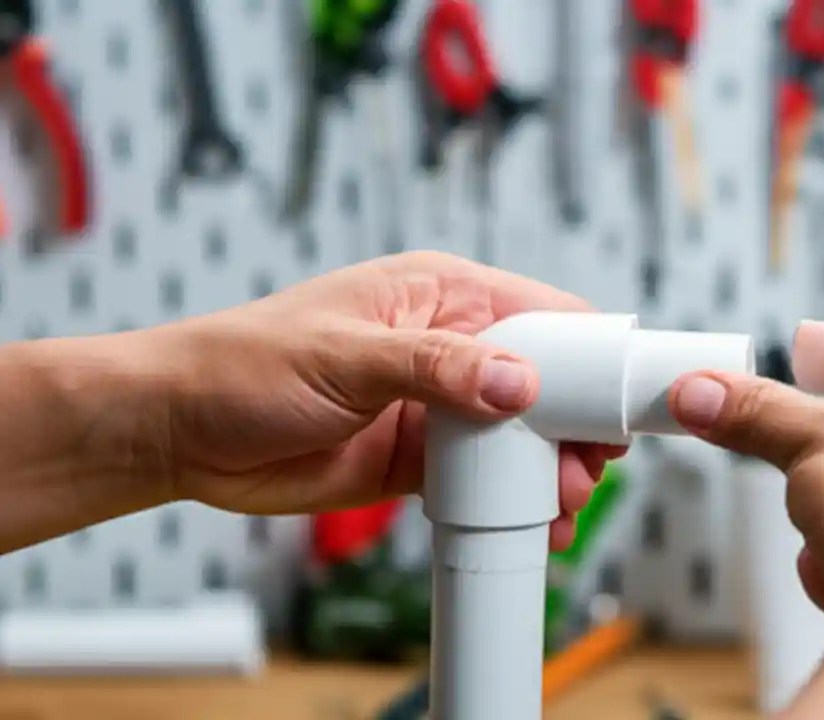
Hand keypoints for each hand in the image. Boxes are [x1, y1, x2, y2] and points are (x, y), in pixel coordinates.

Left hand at [140, 252, 620, 549]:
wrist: (180, 433)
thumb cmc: (242, 366)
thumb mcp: (345, 358)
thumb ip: (435, 367)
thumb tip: (518, 382)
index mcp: (437, 294)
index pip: (540, 313)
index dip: (585, 353)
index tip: (614, 401)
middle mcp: (447, 346)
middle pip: (545, 379)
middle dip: (573, 424)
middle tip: (588, 467)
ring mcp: (436, 404)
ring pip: (521, 434)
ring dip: (548, 469)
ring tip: (560, 505)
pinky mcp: (419, 455)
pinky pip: (484, 476)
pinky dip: (511, 499)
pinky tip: (529, 521)